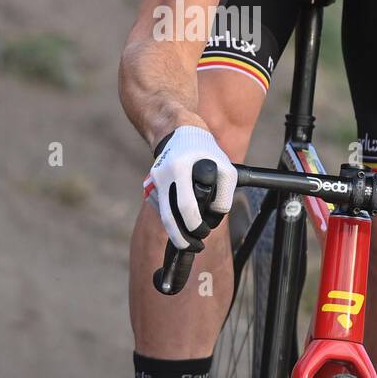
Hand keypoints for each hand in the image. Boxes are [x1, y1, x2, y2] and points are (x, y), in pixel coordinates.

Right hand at [143, 125, 236, 249]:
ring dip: (175, 232)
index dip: (195, 225)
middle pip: (168, 217)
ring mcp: (154, 180)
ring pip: (163, 215)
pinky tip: (182, 223)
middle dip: (181, 238)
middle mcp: (163, 175)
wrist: (177, 131)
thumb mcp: (225, 167)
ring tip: (189, 241)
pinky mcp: (151, 184)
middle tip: (193, 246)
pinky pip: (162, 207)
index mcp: (180, 168)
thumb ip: (224, 194)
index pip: (185, 206)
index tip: (204, 232)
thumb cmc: (205, 149)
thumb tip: (214, 217)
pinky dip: (172, 218)